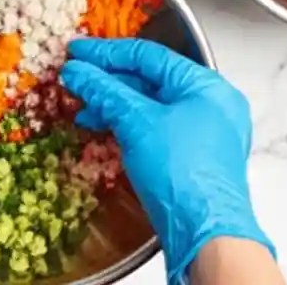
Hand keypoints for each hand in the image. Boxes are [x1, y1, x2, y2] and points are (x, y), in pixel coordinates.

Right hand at [60, 38, 272, 280]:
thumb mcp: (138, 123)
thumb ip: (106, 92)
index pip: (150, 56)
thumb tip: (78, 72)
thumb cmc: (183, 175)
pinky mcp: (193, 160)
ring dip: (115, 106)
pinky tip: (105, 129)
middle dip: (109, 81)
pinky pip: (156, 131)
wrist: (205, 235)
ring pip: (152, 107)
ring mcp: (205, 134)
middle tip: (76, 78)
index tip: (78, 51)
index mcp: (207, 87)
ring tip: (84, 109)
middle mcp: (211, 106)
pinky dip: (129, 127)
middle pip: (151, 81)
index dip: (108, 52)